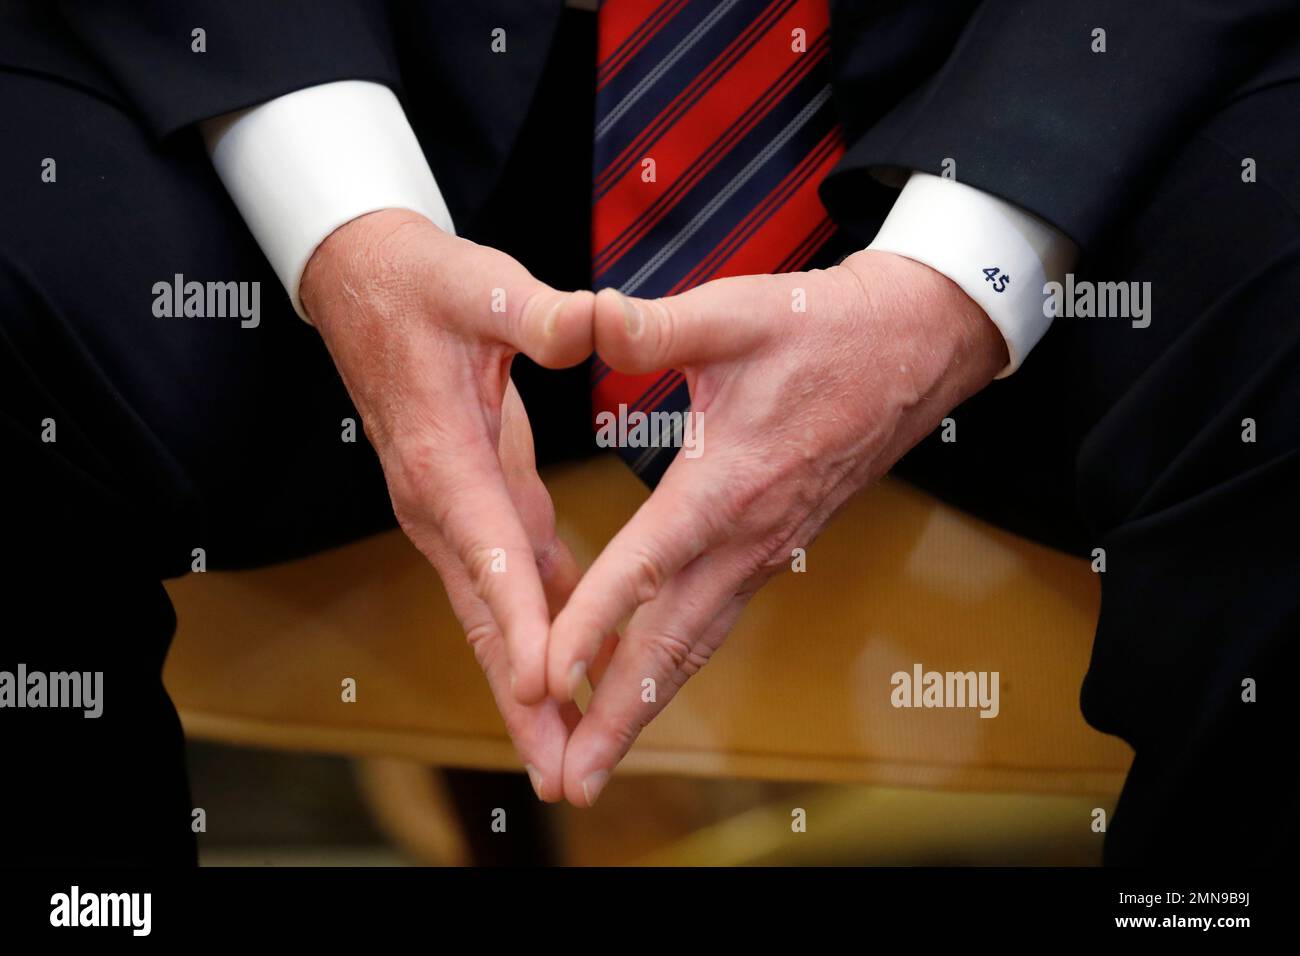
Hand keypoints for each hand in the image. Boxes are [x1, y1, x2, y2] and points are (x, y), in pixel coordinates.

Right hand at [301, 209, 593, 799]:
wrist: (368, 287)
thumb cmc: (422, 286)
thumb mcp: (478, 282)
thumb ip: (534, 312)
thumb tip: (593, 322)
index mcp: (442, 454)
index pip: (486, 547)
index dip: (516, 616)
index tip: (543, 683)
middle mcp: (439, 501)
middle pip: (484, 612)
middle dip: (520, 695)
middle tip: (558, 770)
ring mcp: (452, 511)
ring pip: (494, 611)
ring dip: (529, 682)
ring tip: (567, 750)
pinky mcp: (472, 504)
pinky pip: (510, 581)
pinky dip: (539, 629)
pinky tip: (578, 668)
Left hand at [547, 250, 1007, 804]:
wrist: (914, 348)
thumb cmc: (825, 328)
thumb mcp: (736, 313)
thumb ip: (652, 327)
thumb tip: (578, 317)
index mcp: (729, 481)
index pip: (648, 564)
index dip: (592, 622)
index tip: (544, 678)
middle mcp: (748, 534)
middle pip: (674, 643)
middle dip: (618, 717)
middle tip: (568, 778)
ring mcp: (766, 549)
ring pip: (697, 645)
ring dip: (645, 709)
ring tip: (595, 761)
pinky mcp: (774, 548)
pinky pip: (715, 623)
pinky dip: (673, 668)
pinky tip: (643, 686)